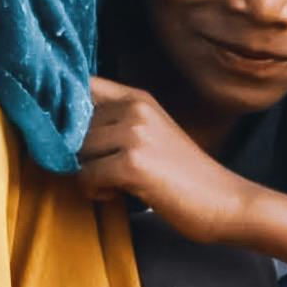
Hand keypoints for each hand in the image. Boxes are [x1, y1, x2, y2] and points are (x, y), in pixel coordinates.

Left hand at [76, 80, 265, 243]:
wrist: (224, 201)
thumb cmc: (185, 175)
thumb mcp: (152, 134)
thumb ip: (115, 123)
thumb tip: (62, 128)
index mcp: (138, 97)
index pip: (82, 85)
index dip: (63, 106)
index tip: (64, 130)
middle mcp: (134, 108)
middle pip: (72, 127)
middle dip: (79, 154)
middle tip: (105, 173)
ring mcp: (134, 134)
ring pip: (77, 152)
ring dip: (87, 174)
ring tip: (115, 185)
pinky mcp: (132, 164)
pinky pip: (86, 176)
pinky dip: (95, 191)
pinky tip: (117, 194)